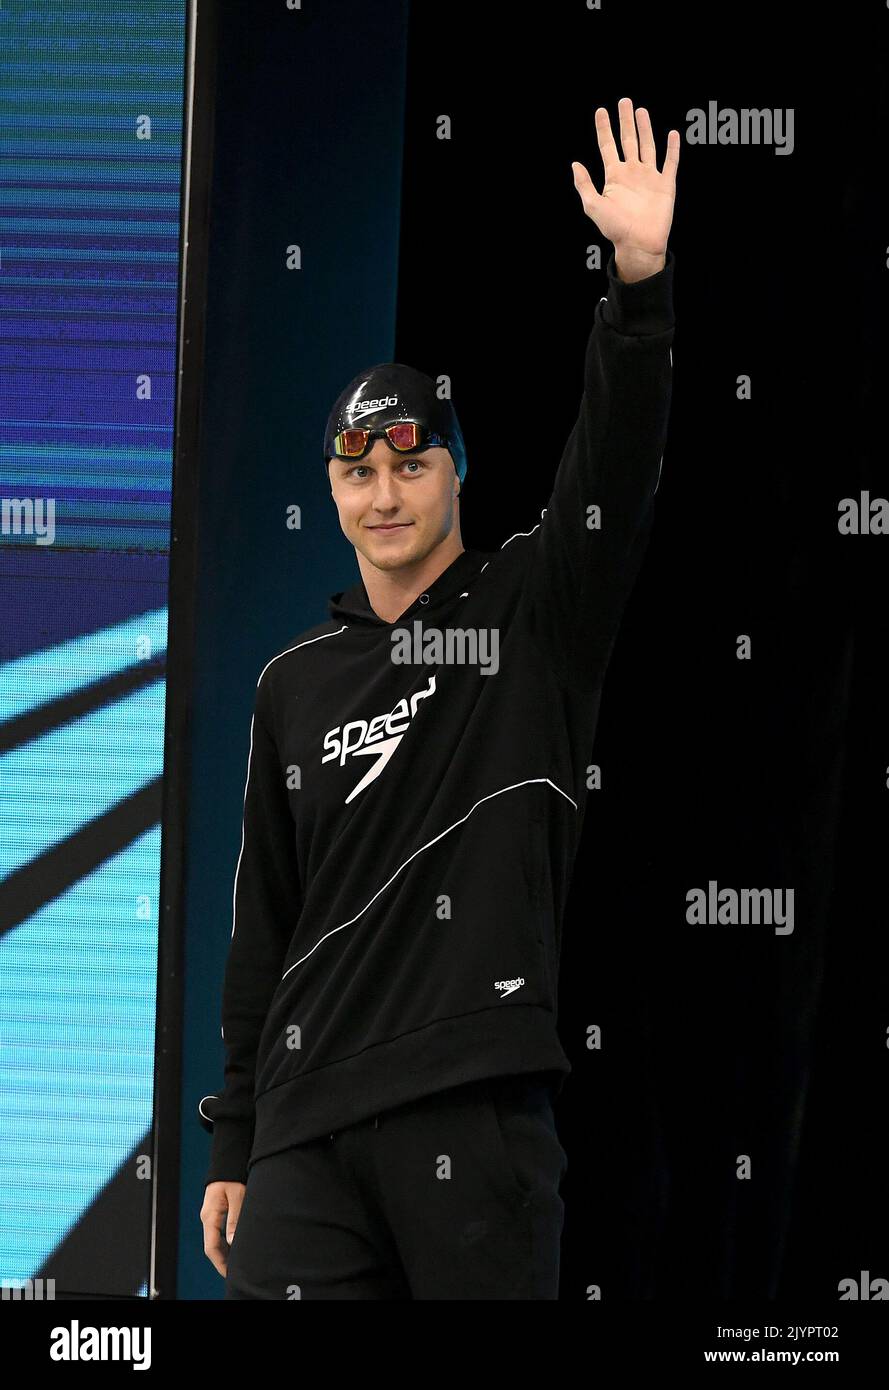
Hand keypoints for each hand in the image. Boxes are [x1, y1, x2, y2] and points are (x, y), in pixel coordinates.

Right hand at [201, 1180, 245, 1277]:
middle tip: (235, 1272)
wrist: (228, 1160)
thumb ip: (234, 1219)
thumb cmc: (232, 1175)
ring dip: (225, 1252)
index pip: (211, 1247)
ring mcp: (211, 1214)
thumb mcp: (237, 1196)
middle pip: (212, 1246)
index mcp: (209, 1215)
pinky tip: (235, 1247)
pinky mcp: (217, 1211)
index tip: (229, 1274)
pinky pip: (219, 1232)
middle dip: (222, 1261)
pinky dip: (226, 1242)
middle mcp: (208, 1217)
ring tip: (237, 1263)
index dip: (220, 1263)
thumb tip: (232, 1241)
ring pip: (215, 1240)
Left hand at [572, 98, 678, 280]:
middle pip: (628, 140)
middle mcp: (631, 173)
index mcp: (614, 176)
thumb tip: (575, 164)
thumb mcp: (593, 206)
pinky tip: (672, 134)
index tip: (600, 111)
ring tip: (641, 111)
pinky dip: (672, 149)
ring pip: (648, 146)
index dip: (603, 129)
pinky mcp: (665, 185)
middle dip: (625, 121)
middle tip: (624, 101)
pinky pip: (670, 163)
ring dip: (645, 128)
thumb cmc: (615, 229)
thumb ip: (584, 185)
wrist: (639, 243)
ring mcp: (649, 177)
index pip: (607, 146)